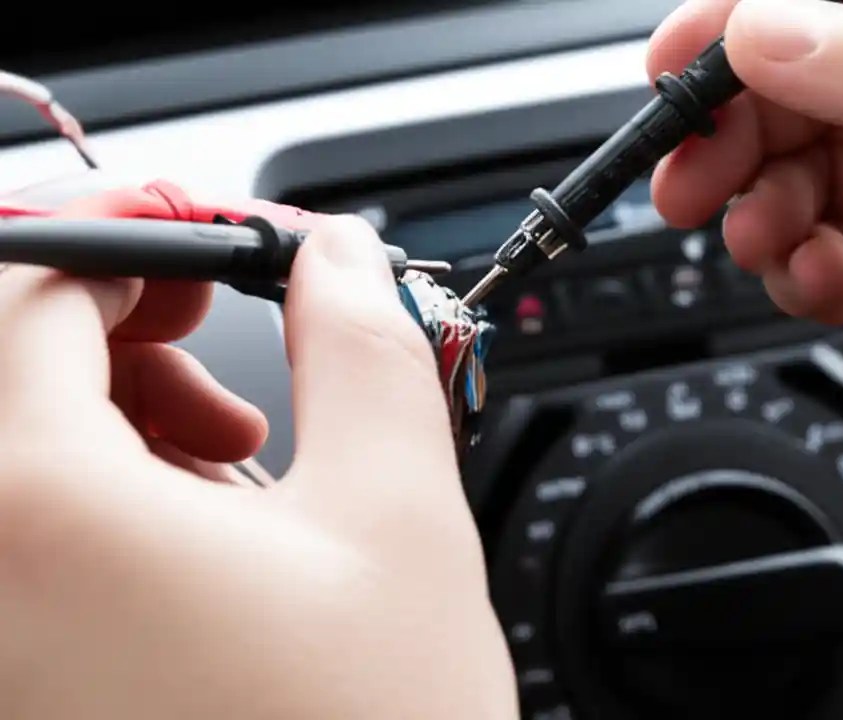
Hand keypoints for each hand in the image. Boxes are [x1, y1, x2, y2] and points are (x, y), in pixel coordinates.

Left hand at [0, 214, 516, 718]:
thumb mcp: (398, 509)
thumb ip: (366, 344)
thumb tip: (340, 257)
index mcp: (35, 513)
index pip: (27, 286)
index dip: (137, 230)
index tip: (219, 238)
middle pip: (0, 359)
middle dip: (120, 320)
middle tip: (228, 345)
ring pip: (9, 444)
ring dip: (113, 409)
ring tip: (235, 457)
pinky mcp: (18, 670)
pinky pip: (19, 530)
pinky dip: (90, 493)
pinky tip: (196, 535)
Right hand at [649, 0, 842, 542]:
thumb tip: (773, 29)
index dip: (753, 20)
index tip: (683, 63)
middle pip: (803, 83)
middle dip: (734, 125)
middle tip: (692, 172)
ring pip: (794, 173)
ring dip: (757, 204)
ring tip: (768, 238)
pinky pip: (816, 257)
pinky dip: (798, 271)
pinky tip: (828, 285)